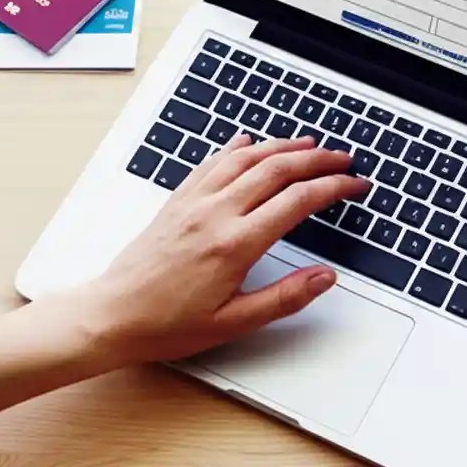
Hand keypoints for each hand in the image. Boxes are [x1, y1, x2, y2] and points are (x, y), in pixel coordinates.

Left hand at [66, 134, 368, 368]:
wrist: (111, 315)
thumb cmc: (166, 324)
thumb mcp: (234, 322)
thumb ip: (285, 298)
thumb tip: (325, 278)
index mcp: (235, 244)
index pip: (298, 201)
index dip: (334, 187)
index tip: (355, 184)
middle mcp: (215, 213)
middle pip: (277, 168)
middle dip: (317, 159)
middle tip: (343, 158)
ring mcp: (194, 202)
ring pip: (245, 157)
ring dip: (282, 146)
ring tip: (308, 144)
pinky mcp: (176, 201)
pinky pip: (211, 162)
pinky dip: (237, 147)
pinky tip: (248, 141)